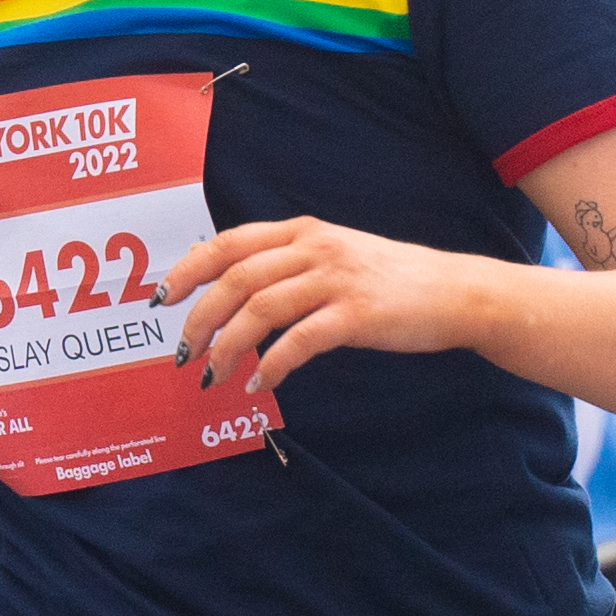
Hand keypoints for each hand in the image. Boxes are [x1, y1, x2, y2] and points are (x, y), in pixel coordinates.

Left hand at [165, 214, 504, 399]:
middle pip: (236, 279)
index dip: (188, 268)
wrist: (455, 291)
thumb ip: (289, 262)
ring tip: (213, 374)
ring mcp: (336, 279)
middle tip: (183, 352)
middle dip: (200, 317)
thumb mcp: (335, 253)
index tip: (161, 297)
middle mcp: (314, 248)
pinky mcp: (357, 315)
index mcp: (303, 231)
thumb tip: (231, 285)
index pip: (229, 243)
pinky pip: (299, 341)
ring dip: (228, 346)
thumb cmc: (390, 279)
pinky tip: (260, 383)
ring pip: (260, 309)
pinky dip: (272, 364)